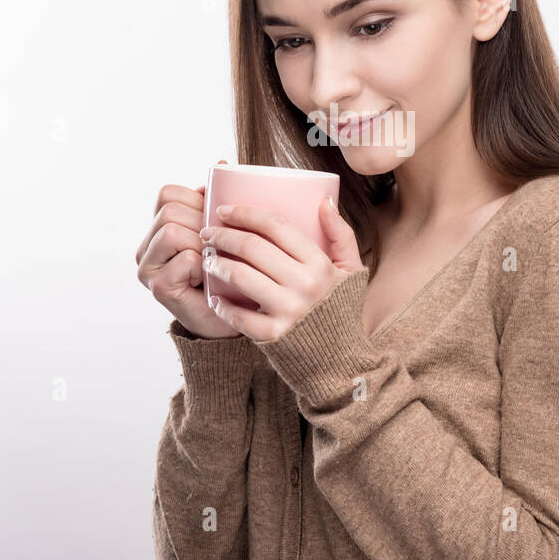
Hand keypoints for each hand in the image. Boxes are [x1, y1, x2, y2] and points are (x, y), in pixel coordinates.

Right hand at [136, 159, 240, 338]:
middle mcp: (146, 247)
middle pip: (170, 210)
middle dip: (201, 224)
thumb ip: (220, 200)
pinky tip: (211, 279)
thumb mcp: (225, 230)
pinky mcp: (159, 287)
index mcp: (158, 227)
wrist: (234, 319)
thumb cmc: (229, 272)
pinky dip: (204, 265)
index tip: (215, 221)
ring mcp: (148, 268)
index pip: (169, 194)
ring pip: (173, 230)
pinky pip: (185, 257)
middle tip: (216, 247)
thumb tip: (224, 164)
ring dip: (202, 244)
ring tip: (213, 262)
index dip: (197, 201)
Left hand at [200, 194, 364, 342]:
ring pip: (240, 275)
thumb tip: (324, 201)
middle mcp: (304, 285)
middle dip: (223, 234)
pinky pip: (237, 314)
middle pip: (252, 247)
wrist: (340, 359)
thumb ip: (341, 234)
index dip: (246, 213)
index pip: (276, 226)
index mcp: (320, 264)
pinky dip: (221, 303)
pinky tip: (215, 295)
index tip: (225, 210)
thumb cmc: (340, 307)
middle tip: (208, 232)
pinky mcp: (273, 335)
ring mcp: (288, 311)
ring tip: (208, 258)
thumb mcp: (351, 269)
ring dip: (217, 263)